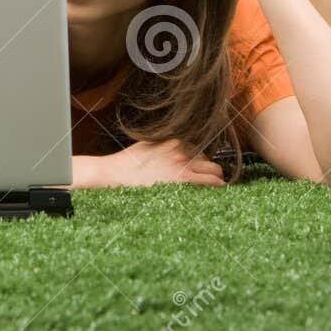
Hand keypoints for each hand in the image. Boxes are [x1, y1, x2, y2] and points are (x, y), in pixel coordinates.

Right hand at [96, 139, 224, 186]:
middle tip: (206, 179)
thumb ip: (164, 147)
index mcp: (172, 140)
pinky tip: (218, 190)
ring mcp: (183, 164)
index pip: (198, 147)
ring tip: (213, 187)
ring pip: (215, 169)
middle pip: (208, 157)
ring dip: (215, 178)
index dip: (200, 160)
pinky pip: (212, 182)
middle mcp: (180, 149)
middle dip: (209, 169)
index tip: (199, 168)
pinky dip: (218, 185)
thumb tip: (176, 152)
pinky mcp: (184, 180)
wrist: (113, 174)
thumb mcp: (147, 146)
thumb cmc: (126, 164)